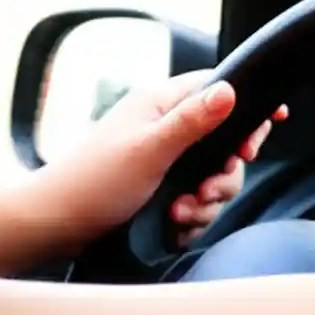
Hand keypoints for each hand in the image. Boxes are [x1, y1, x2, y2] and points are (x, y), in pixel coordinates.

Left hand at [43, 70, 286, 243]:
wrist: (55, 224)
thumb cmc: (94, 182)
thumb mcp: (149, 150)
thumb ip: (191, 121)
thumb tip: (231, 89)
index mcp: (162, 103)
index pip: (220, 89)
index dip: (247, 110)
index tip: (260, 136)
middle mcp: (166, 127)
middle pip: (225, 145)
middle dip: (222, 176)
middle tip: (205, 192)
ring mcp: (164, 159)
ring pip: (212, 179)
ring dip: (205, 203)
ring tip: (179, 215)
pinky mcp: (160, 188)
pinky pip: (195, 202)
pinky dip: (190, 217)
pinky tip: (173, 225)